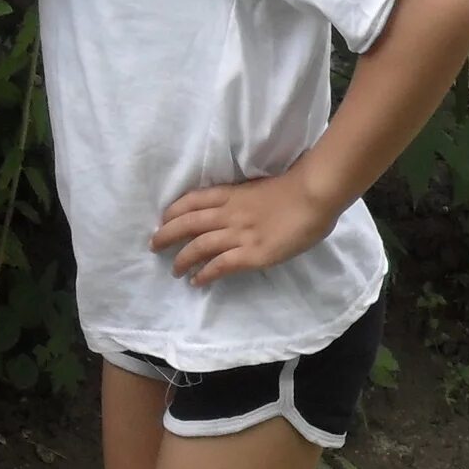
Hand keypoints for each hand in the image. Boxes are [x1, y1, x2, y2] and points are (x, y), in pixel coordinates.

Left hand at [152, 172, 341, 286]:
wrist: (314, 195)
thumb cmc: (298, 188)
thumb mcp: (263, 186)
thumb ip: (248, 198)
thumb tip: (244, 207)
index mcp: (233, 194)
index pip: (194, 200)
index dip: (174, 210)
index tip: (163, 219)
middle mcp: (229, 213)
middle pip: (188, 223)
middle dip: (166, 235)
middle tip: (154, 245)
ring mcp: (239, 234)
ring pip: (198, 246)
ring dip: (182, 259)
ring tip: (174, 270)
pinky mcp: (252, 254)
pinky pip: (220, 266)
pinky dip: (205, 274)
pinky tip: (197, 282)